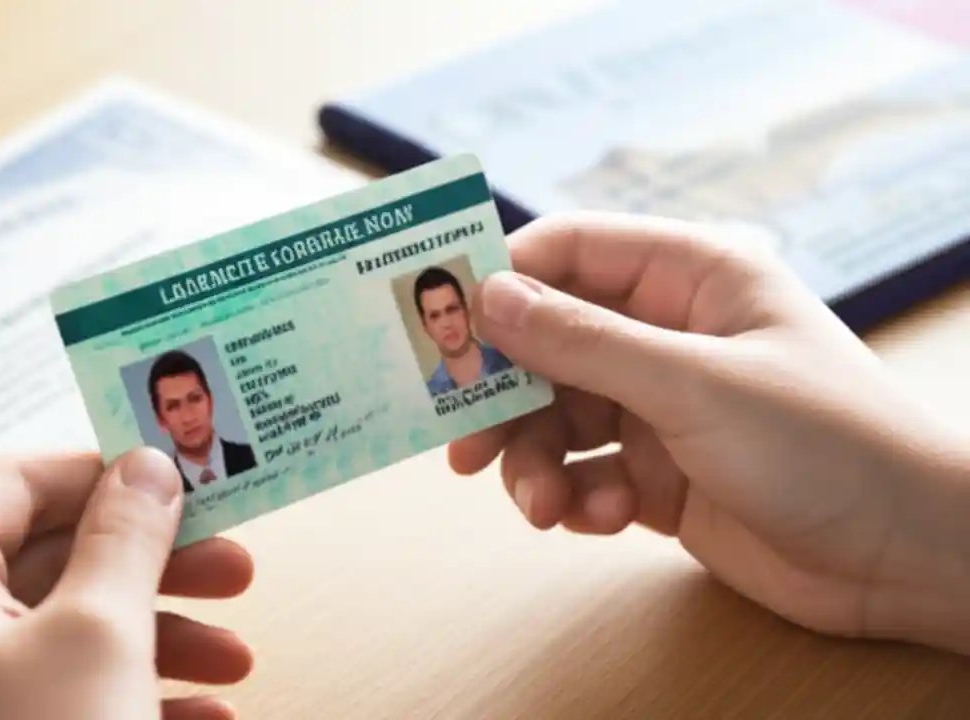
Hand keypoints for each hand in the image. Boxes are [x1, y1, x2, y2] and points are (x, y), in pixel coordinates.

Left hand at [0, 449, 253, 719]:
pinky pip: (62, 691)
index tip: (183, 476)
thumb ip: (126, 535)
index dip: (105, 471)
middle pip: (53, 557)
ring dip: (162, 636)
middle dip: (157, 565)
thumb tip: (145, 464)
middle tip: (235, 566)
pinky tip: (207, 717)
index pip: (17, 481)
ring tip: (239, 658)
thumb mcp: (100, 633)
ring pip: (68, 628)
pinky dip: (134, 693)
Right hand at [451, 212, 969, 653]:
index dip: (501, 280)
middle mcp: (669, 335)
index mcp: (689, 278)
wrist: (907, 558)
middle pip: (548, 345)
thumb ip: (584, 343)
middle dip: (506, 397)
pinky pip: (586, 474)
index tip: (440, 325)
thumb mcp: (694, 385)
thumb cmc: (827, 444)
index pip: (569, 253)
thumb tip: (488, 297)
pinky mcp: (660, 475)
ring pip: (557, 419)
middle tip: (461, 442)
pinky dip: (580, 498)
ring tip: (540, 507)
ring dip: (536, 464)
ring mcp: (662, 407)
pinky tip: (603, 520)